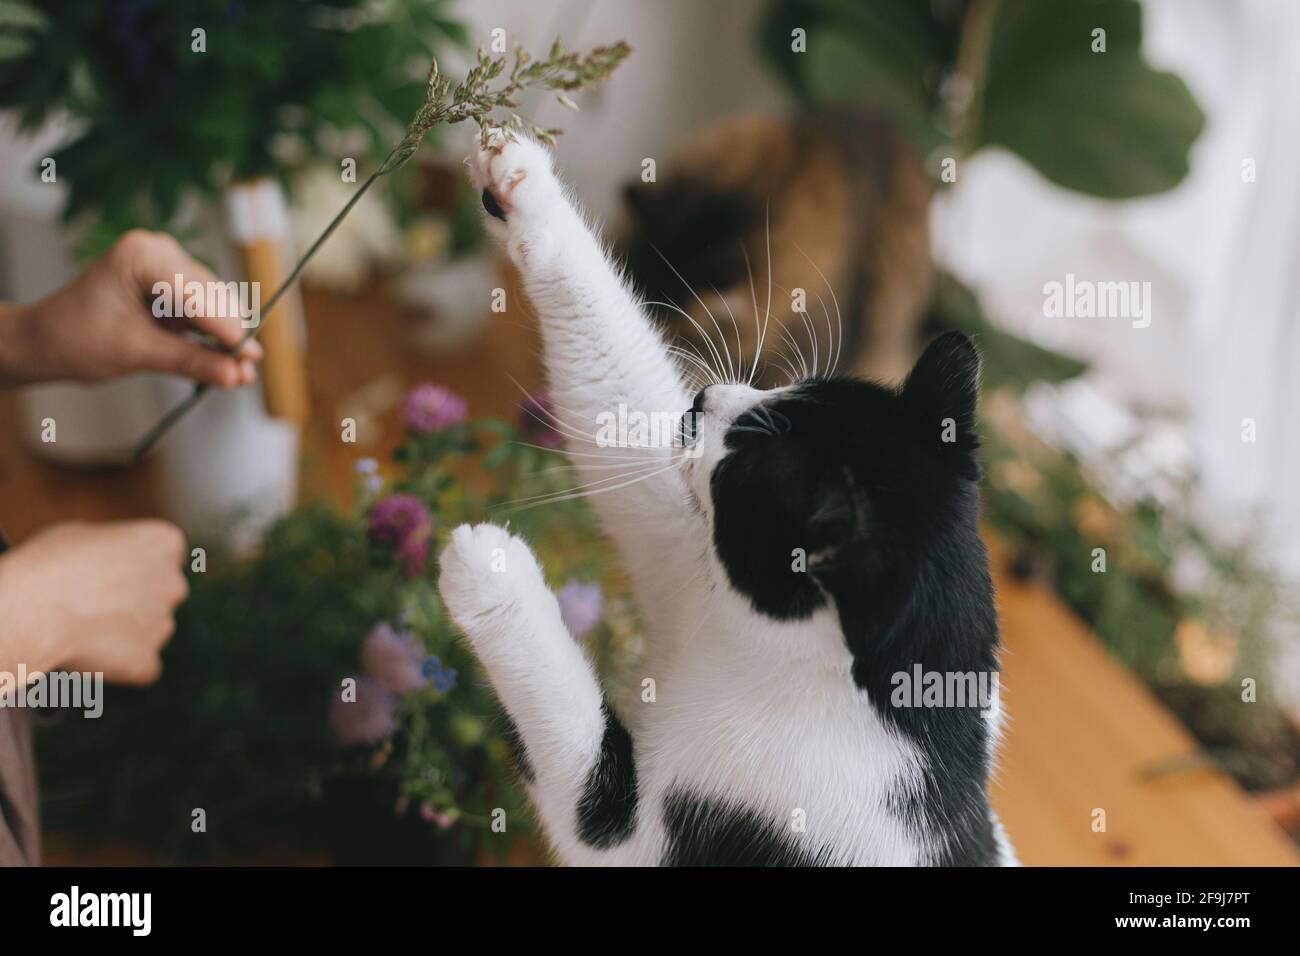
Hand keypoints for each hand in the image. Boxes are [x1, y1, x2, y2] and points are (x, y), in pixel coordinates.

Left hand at [0, 229, 261, 387]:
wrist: (45, 341)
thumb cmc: (76, 339)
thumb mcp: (135, 352)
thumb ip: (189, 360)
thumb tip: (235, 375)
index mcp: (142, 256)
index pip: (198, 295)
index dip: (227, 330)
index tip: (250, 360)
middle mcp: (159, 252)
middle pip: (212, 297)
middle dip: (230, 336)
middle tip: (247, 373)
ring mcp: (165, 267)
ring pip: (212, 305)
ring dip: (225, 340)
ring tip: (239, 374)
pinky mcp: (169, 286)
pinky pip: (201, 312)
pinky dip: (211, 338)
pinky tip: (224, 362)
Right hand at [0, 520, 188, 684]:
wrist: (35, 610)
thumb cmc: (48, 563)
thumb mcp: (81, 534)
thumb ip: (110, 549)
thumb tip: (107, 562)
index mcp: (164, 543)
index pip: (163, 555)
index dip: (134, 565)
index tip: (110, 573)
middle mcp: (174, 584)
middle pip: (161, 593)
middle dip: (137, 599)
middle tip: (94, 605)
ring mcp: (164, 625)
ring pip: (151, 630)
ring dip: (126, 632)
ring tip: (82, 629)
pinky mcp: (147, 661)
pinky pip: (140, 665)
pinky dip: (120, 665)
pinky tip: (90, 655)